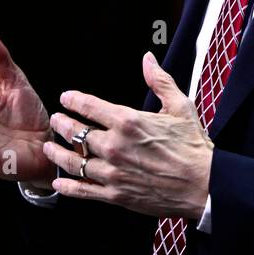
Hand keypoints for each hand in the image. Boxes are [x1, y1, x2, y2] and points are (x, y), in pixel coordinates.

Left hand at [44, 52, 212, 218]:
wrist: (204, 184)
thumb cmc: (193, 146)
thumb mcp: (180, 106)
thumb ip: (160, 81)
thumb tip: (148, 59)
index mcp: (128, 121)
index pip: (89, 106)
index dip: (73, 100)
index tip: (67, 98)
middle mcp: (115, 146)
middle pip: (76, 132)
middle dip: (62, 124)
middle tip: (56, 121)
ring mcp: (113, 172)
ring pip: (74, 161)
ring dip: (58, 153)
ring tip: (50, 147)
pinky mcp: (116, 195)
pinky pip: (83, 190)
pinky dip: (68, 186)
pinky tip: (59, 182)